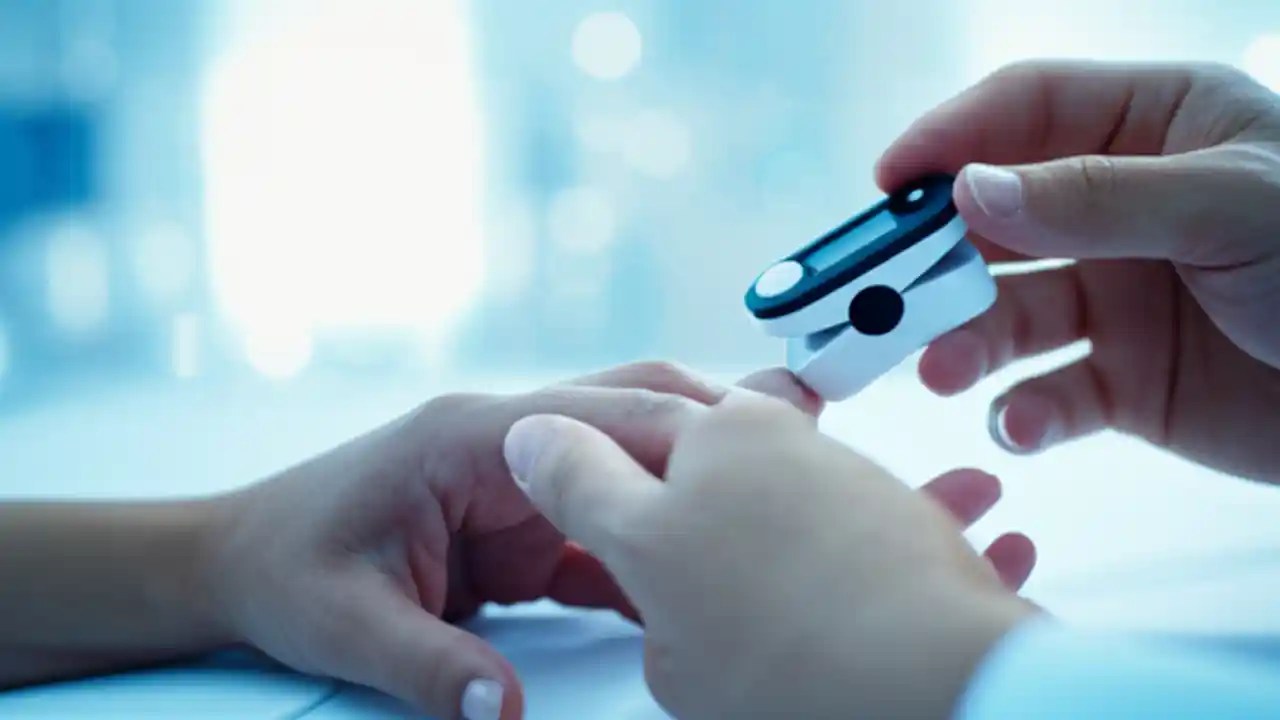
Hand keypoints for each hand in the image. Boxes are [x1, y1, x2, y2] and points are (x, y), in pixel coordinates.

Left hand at [198, 363, 1030, 719]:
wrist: (240, 560)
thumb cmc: (285, 569)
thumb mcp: (341, 621)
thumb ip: (427, 665)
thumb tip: (507, 714)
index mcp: (468, 437)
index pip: (590, 420)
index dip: (674, 439)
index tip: (759, 458)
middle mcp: (507, 438)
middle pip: (631, 405)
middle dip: (712, 424)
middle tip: (806, 445)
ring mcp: (522, 474)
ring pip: (633, 450)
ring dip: (699, 472)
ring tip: (789, 495)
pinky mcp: (527, 516)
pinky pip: (612, 516)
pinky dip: (662, 532)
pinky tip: (715, 564)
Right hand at [878, 61, 1279, 480]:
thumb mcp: (1229, 207)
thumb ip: (1094, 198)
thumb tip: (967, 190)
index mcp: (1154, 128)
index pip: (1025, 111)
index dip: (950, 138)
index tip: (889, 182)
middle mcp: (1121, 209)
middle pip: (994, 218)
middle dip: (937, 257)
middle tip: (882, 294)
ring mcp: (1116, 298)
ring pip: (1008, 312)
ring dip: (965, 339)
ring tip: (944, 368)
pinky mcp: (1124, 383)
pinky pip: (1049, 393)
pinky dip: (1024, 411)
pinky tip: (1021, 421)